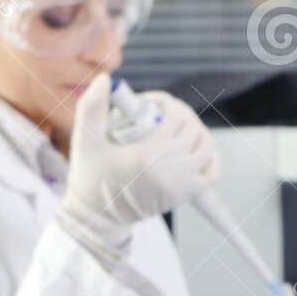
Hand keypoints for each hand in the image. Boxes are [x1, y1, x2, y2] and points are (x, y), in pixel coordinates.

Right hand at [59, 74, 218, 247]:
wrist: (97, 216)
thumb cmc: (89, 176)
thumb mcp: (85, 140)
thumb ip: (92, 107)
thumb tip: (107, 79)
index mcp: (146, 156)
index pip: (174, 117)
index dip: (164, 102)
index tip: (151, 103)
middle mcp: (168, 172)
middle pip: (192, 129)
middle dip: (180, 114)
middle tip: (162, 112)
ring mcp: (179, 186)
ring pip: (205, 147)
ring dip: (195, 131)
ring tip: (177, 127)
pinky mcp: (184, 196)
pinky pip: (211, 172)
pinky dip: (209, 157)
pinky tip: (194, 147)